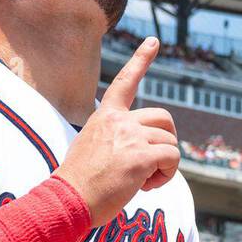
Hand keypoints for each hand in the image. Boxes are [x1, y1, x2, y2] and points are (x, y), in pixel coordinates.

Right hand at [54, 37, 179, 225]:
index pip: (126, 81)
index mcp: (105, 116)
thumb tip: (139, 149)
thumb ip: (115, 139)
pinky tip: (147, 186)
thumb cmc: (78, 182)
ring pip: (170, 143)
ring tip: (143, 181)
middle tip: (154, 164)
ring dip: (164, 165)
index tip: (153, 41)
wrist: (69, 200)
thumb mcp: (91, 147)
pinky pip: (172, 159)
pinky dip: (167, 175)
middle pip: (164, 118)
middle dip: (167, 139)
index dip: (141, 59)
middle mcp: (120, 121)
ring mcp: (131, 137)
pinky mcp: (142, 157)